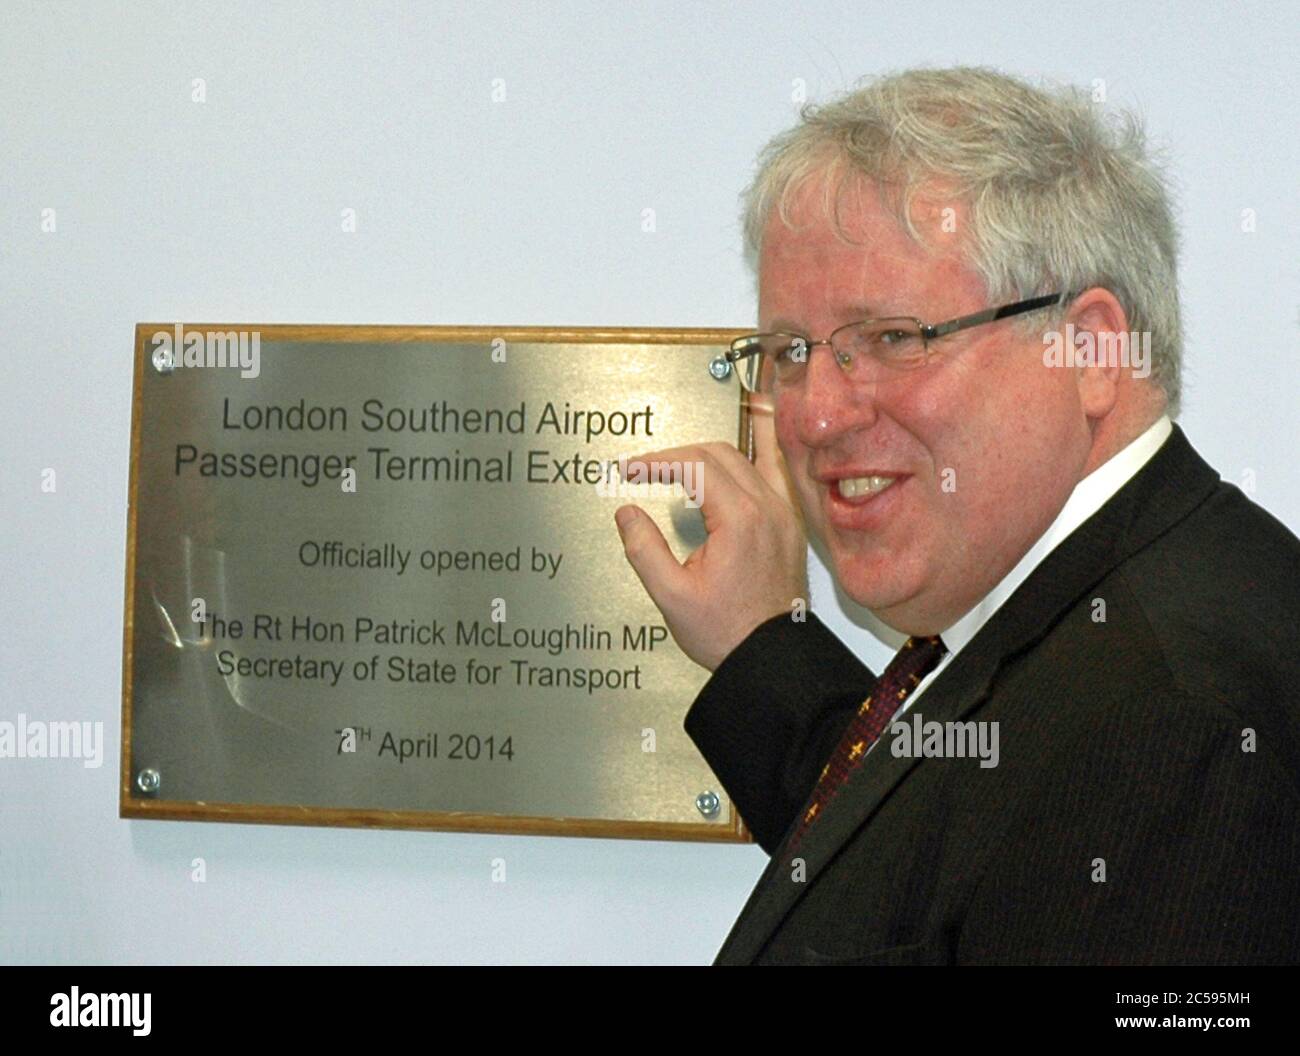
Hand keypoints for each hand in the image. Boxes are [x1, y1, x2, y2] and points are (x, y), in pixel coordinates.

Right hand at [613, 405, 807, 670]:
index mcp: (740, 520)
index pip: (694, 465)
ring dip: (708, 455)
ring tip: (678, 461)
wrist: (772, 659)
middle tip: (645, 471)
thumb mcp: (671, 595)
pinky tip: (736, 454)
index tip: (629, 471)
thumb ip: (644, 549)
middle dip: (677, 455)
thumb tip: (627, 512)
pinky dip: (746, 459)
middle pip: (719, 453)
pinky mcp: (789, 525)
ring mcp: (784, 515)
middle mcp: (768, 508)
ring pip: (747, 458)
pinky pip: (769, 474)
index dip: (655, 462)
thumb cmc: (727, 633)